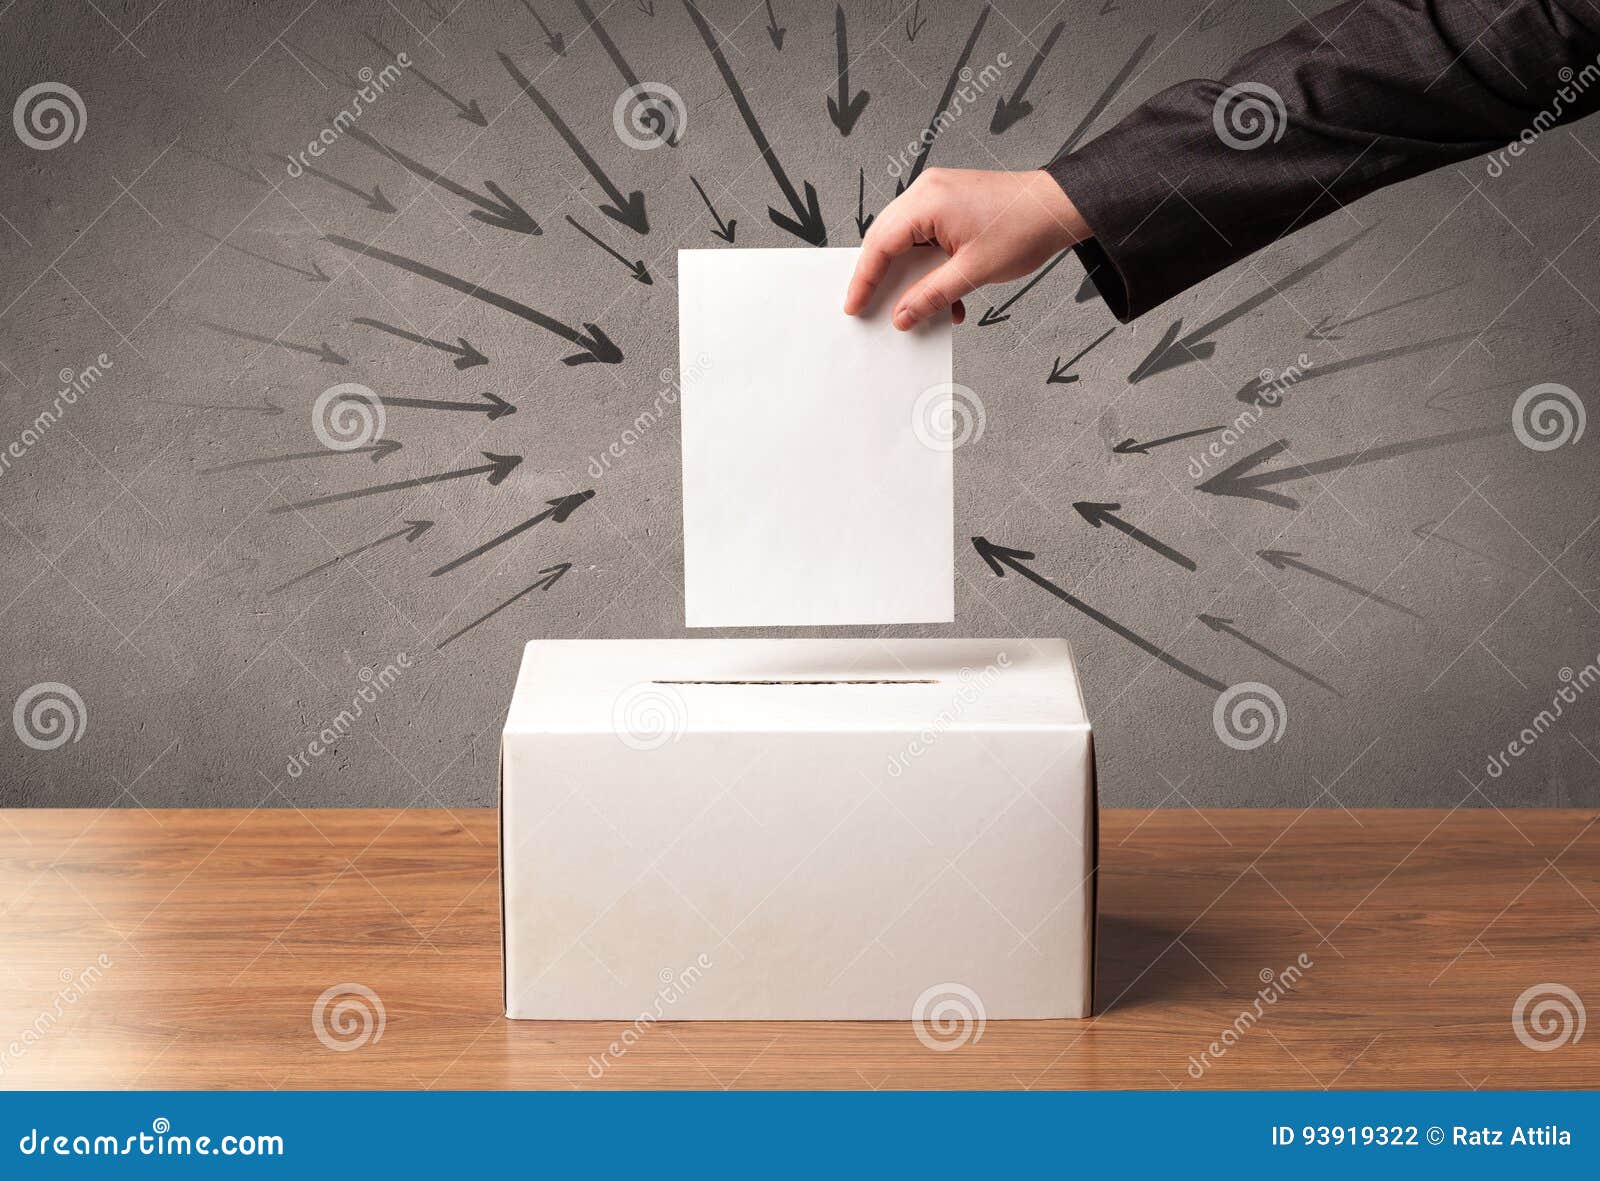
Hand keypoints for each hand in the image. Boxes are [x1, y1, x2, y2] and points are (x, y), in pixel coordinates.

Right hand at [843, 168, 1089, 329]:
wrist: (1059, 206)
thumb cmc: (1025, 227)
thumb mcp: (973, 272)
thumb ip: (931, 296)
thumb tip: (903, 315)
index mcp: (928, 201)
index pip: (880, 243)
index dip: (864, 279)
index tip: (854, 305)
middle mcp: (927, 190)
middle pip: (886, 238)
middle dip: (880, 276)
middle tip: (872, 307)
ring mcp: (938, 192)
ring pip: (905, 239)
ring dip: (909, 273)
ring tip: (916, 304)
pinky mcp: (950, 200)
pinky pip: (925, 233)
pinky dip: (928, 262)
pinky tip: (943, 289)